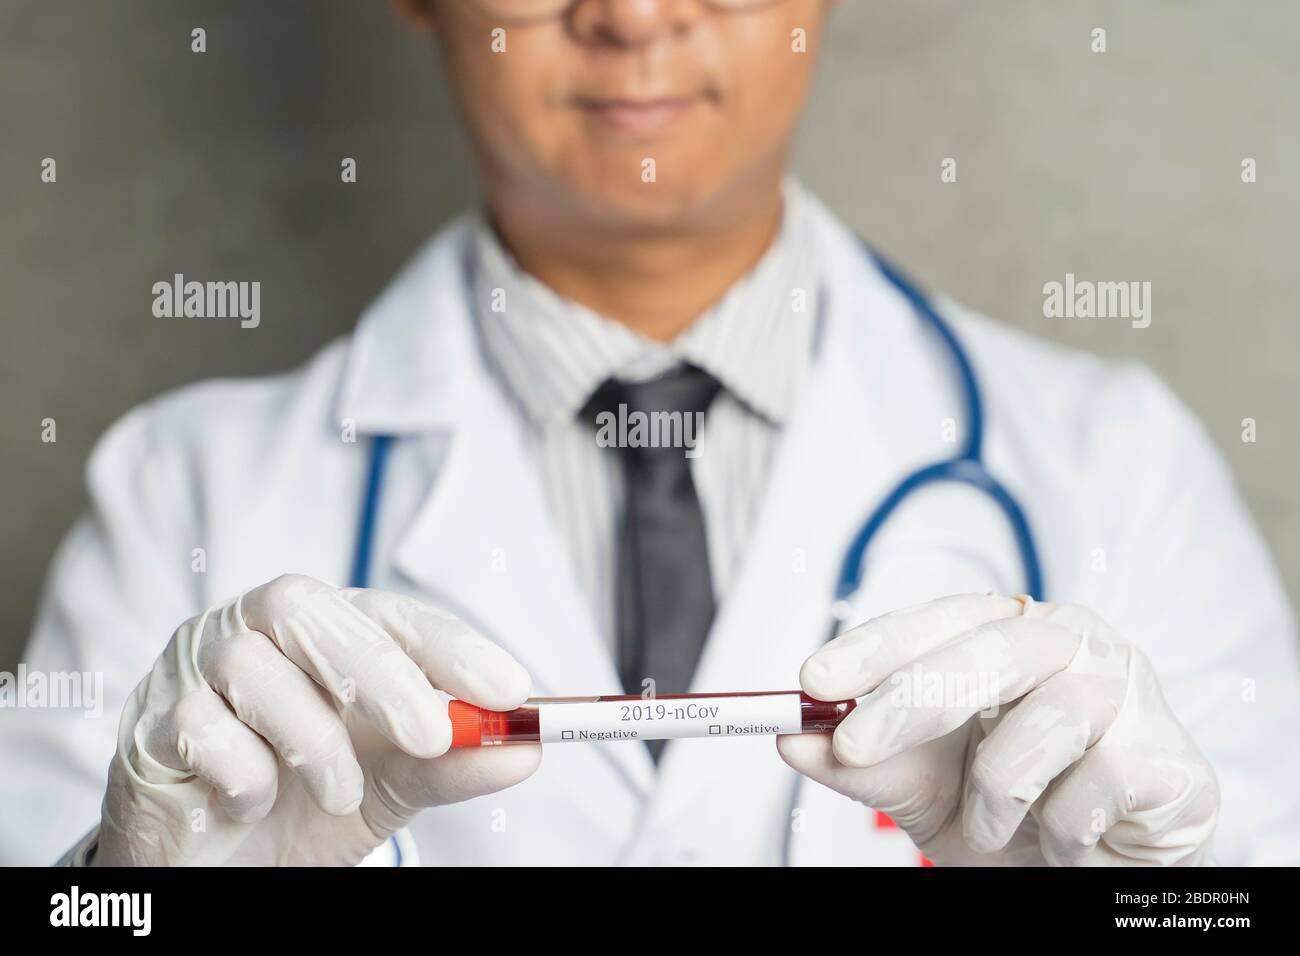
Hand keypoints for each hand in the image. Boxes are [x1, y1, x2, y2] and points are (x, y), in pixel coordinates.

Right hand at [96, 574, 536, 864]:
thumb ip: (450, 762)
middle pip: (312, 613)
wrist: (218, 861)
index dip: (450, 646)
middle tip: (431, 737)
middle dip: (382, 676)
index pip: (391, 614)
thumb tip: (525, 748)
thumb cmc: (305, 801)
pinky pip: (200, 727)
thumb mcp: (391, 783)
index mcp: (328, 629)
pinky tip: (253, 801)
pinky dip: (245, 774)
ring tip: (337, 795)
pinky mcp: (152, 716)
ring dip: (313, 741)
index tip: (511, 688)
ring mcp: (197, 664)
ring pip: (252, 666)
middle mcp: (259, 629)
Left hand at [778, 594, 1218, 865]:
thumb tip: (792, 740)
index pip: (937, 620)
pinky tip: (1066, 836)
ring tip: (995, 827)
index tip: (812, 679)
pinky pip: (1096, 784)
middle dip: (910, 700)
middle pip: (990, 649)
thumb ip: (863, 764)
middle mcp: (1070, 641)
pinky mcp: (1168, 753)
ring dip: (996, 796)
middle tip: (854, 748)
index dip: (874, 646)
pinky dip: (1060, 828)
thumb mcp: (922, 788)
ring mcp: (1127, 690)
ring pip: (1043, 722)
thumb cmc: (1012, 812)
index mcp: (1007, 632)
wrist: (1096, 872)